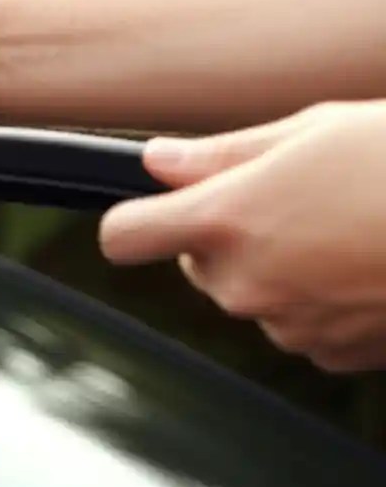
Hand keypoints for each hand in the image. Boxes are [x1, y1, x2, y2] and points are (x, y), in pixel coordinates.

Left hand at [101, 101, 385, 371]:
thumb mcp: (313, 131)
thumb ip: (222, 153)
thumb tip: (157, 161)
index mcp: (228, 219)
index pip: (125, 237)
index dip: (135, 222)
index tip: (156, 210)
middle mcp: (246, 282)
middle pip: (193, 263)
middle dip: (224, 234)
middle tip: (291, 197)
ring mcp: (289, 326)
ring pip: (248, 294)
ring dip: (275, 267)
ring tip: (344, 226)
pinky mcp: (332, 355)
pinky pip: (297, 325)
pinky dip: (317, 301)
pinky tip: (364, 266)